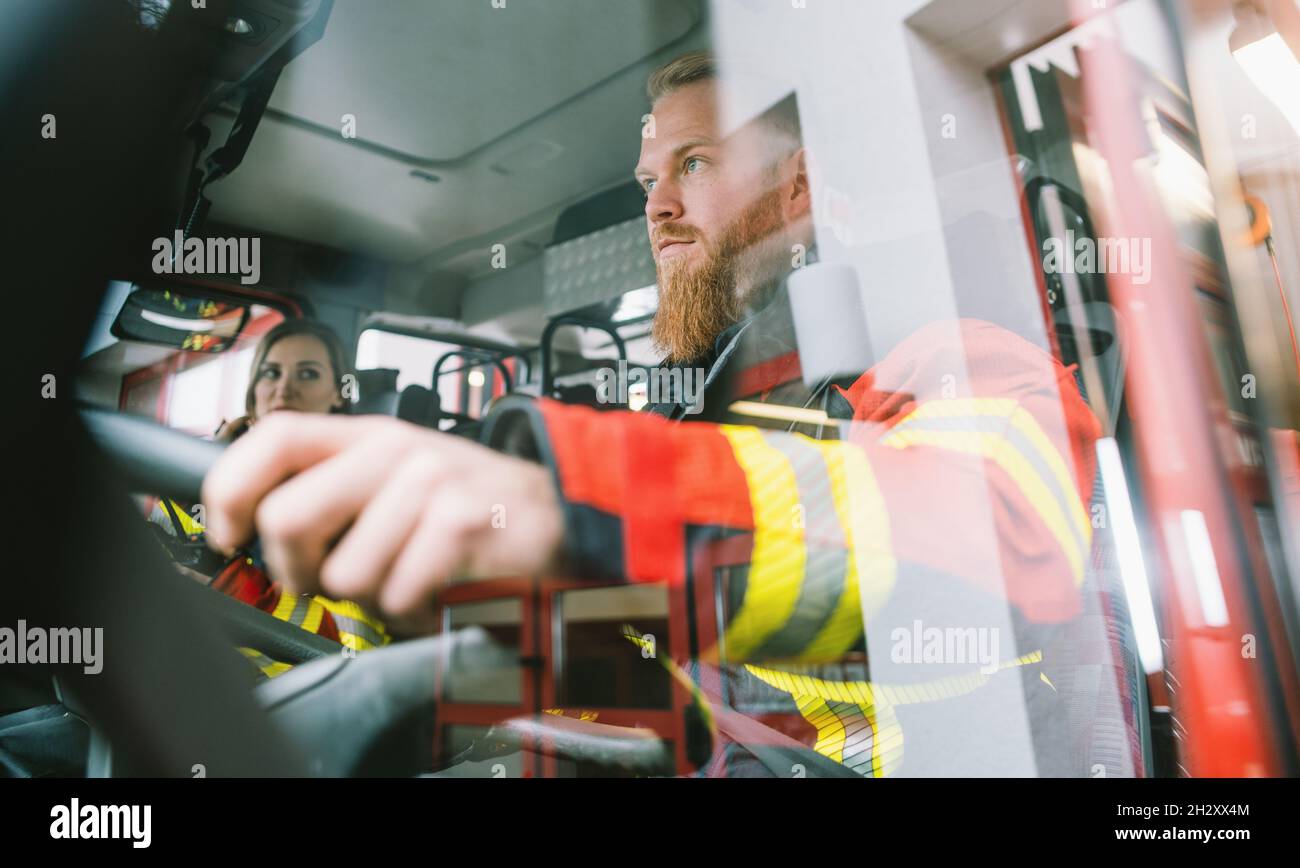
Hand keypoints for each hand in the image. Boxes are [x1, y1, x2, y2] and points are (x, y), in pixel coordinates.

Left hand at [201, 413, 564, 632]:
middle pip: (289, 516)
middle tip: (331, 579)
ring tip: (409, 581)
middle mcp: (395, 451)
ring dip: (373, 598)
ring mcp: (431, 484)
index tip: (230, 533)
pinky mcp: (462, 525)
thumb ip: (334, 490)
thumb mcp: (398, 479)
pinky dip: (416, 613)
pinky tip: (440, 593)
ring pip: (345, 574)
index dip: (231, 489)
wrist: (562, 517)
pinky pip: (398, 595)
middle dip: (299, 571)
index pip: (274, 438)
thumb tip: (256, 528)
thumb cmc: (473, 508)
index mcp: (369, 437)